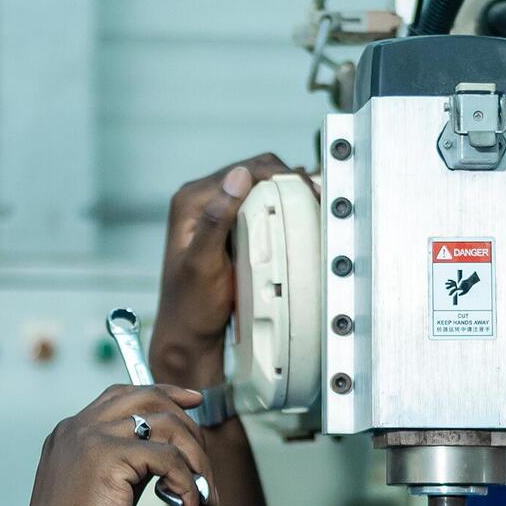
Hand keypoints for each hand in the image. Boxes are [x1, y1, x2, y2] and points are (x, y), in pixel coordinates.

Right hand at [7, 385, 214, 505]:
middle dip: (189, 429)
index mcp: (71, 433)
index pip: (123, 395)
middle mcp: (78, 428)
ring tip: (204, 498)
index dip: (163, 393)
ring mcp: (91, 438)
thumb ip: (127, 464)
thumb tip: (169, 455)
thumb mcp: (101, 491)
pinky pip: (169, 459)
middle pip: (149, 399)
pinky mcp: (108, 457)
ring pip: (166, 426)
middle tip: (206, 471)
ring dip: (197, 462)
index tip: (194, 401)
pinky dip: (188, 485)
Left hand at [149, 154, 301, 387]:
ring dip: (284, 192)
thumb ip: (216, 219)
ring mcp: (215, 213)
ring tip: (311, 203)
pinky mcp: (228, 227)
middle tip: (315, 197)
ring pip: (258, 187)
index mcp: (191, 201)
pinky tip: (295, 214)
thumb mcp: (203, 262)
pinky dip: (278, 206)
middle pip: (253, 173)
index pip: (242, 171)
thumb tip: (238, 176)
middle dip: (285, 180)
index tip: (307, 190)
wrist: (189, 333)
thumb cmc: (191, 305)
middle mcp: (201, 200)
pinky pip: (257, 206)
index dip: (278, 175)